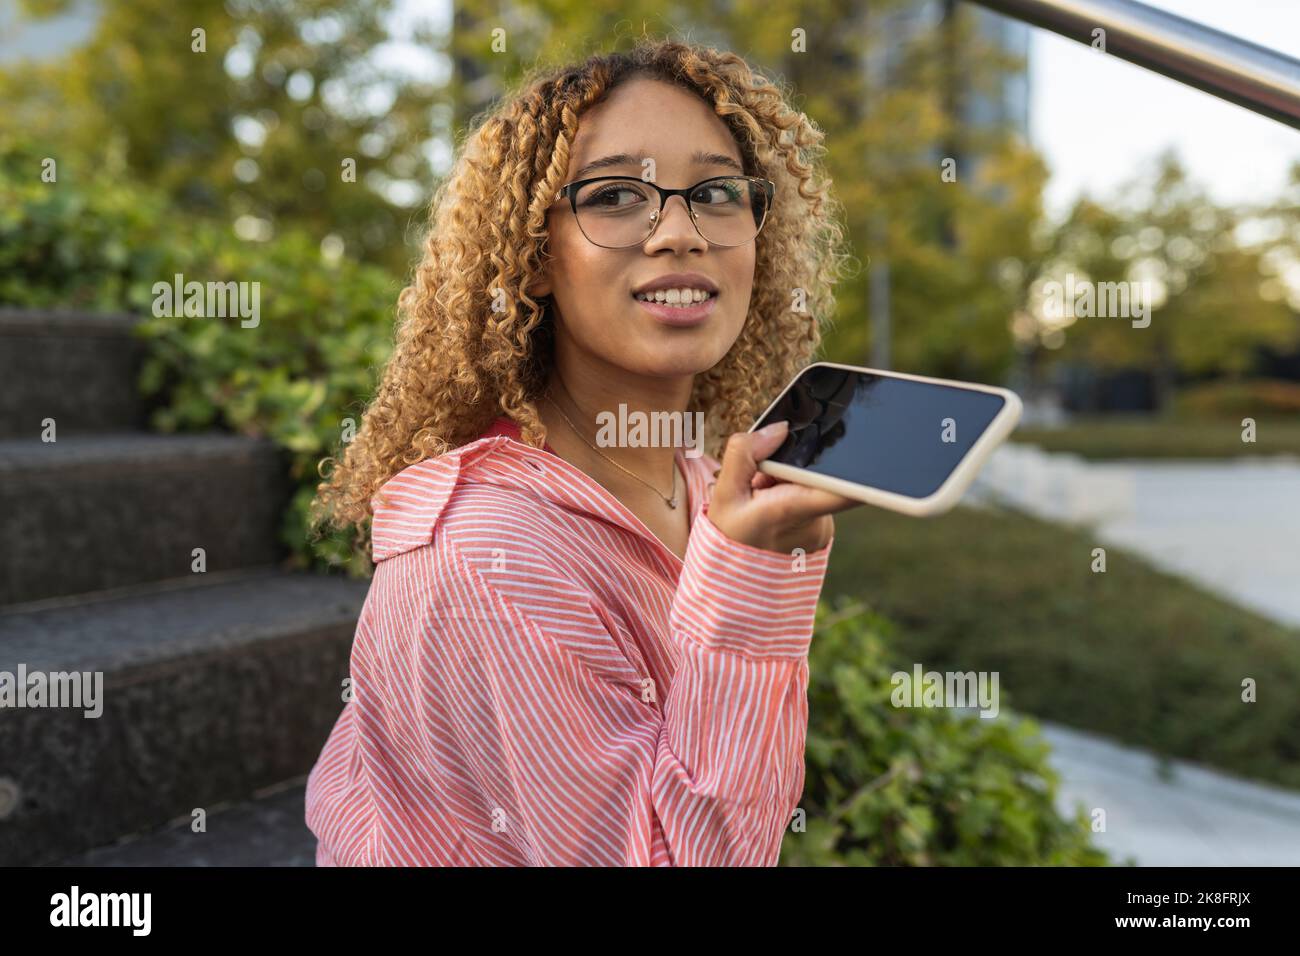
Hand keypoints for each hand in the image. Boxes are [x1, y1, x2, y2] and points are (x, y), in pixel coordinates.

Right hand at [706, 420, 860, 555]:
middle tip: (764, 480)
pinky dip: (795, 498)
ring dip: (792, 483)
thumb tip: (780, 429)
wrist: (734, 584)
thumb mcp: (723, 494)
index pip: (845, 490)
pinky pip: (815, 502)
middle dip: (792, 469)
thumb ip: (745, 453)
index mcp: (793, 508)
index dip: (862, 472)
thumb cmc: (730, 538)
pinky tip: (774, 509)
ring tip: (764, 498)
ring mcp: (823, 531)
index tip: (870, 453)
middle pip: (820, 476)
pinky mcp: (823, 535)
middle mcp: (816, 522)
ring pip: (815, 488)